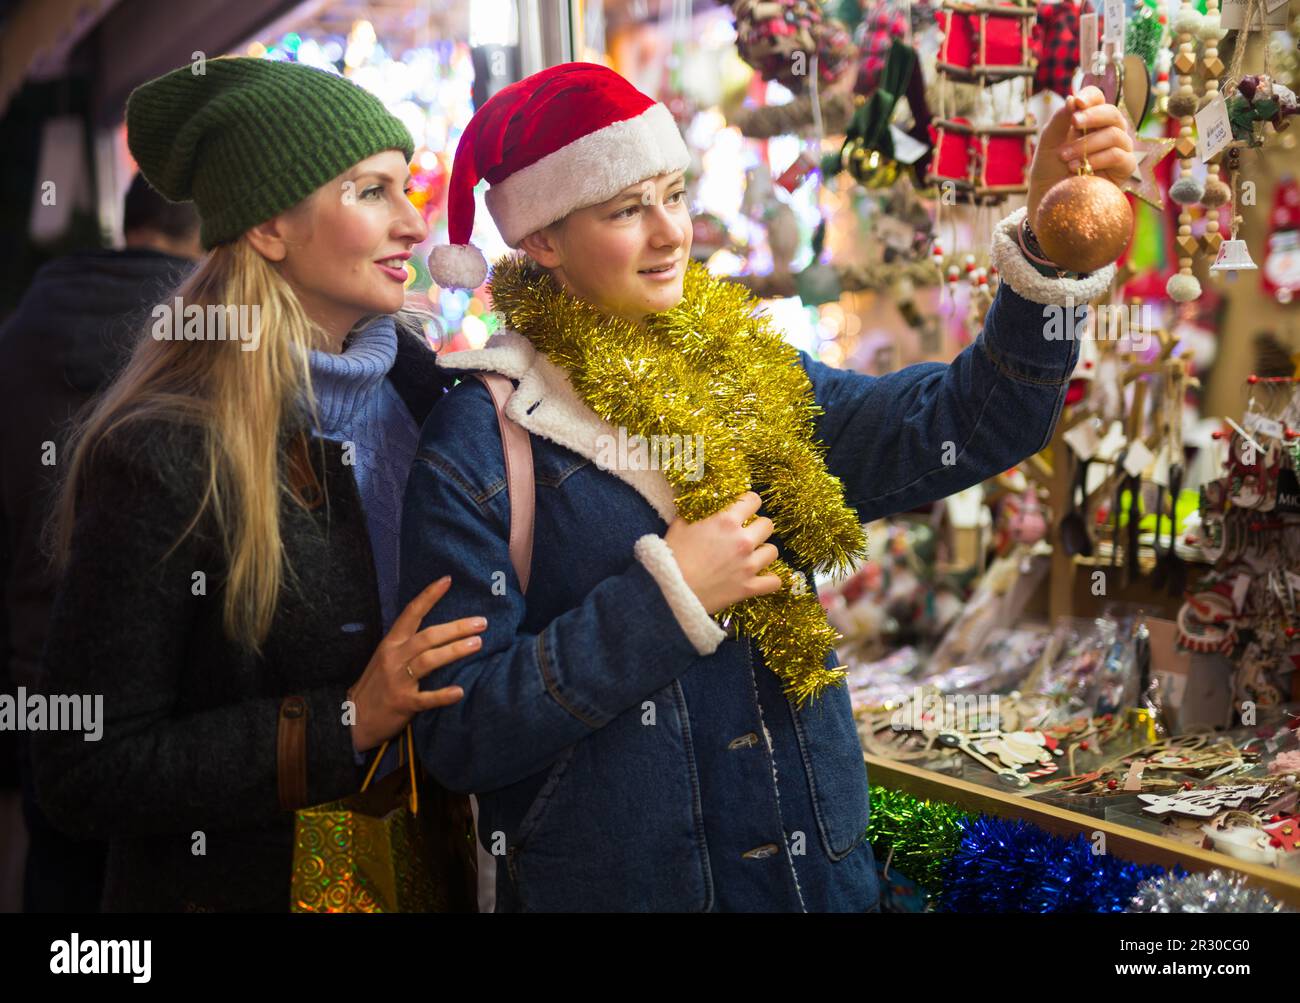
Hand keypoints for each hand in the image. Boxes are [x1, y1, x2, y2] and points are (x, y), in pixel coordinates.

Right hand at [347, 577, 484, 752]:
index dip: (429, 596)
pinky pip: (425, 698)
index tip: (447, 580)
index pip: (411, 613)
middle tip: (482, 622)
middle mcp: (394, 657)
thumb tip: (439, 632)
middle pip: (428, 636)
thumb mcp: (386, 657)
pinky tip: (459, 692)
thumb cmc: (377, 685)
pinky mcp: (402, 703)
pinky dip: (442, 695)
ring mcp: (397, 680)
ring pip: (428, 660)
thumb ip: (407, 645)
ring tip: (477, 644)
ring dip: (454, 651)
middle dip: (456, 628)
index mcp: (391, 643)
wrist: (353, 718)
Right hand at [664, 491, 783, 614]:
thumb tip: (695, 506)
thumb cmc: (672, 557)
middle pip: (768, 525)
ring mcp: (748, 565)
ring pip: (773, 551)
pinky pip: (774, 582)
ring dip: (763, 552)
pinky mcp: (749, 588)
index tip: (743, 510)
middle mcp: (742, 540)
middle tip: (746, 534)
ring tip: (752, 556)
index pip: (753, 500)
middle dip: (758, 527)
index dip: (749, 503)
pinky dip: (770, 580)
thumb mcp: (679, 527)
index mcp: (726, 521)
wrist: (671, 591)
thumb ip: (692, 514)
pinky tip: (762, 577)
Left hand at [1027, 86, 1137, 229]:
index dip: (1091, 96)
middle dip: (1092, 115)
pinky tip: (1079, 169)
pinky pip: (1120, 156)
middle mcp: (1106, 133)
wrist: (1048, 203)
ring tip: (1066, 158)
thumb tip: (1074, 98)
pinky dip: (1099, 158)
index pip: (1099, 99)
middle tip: (1073, 121)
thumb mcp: (1048, 145)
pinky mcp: (1124, 170)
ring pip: (1116, 133)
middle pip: (1113, 112)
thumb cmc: (1048, 173)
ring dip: (1088, 143)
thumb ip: (1059, 120)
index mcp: (1088, 123)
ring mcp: (1118, 150)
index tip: (1077, 102)